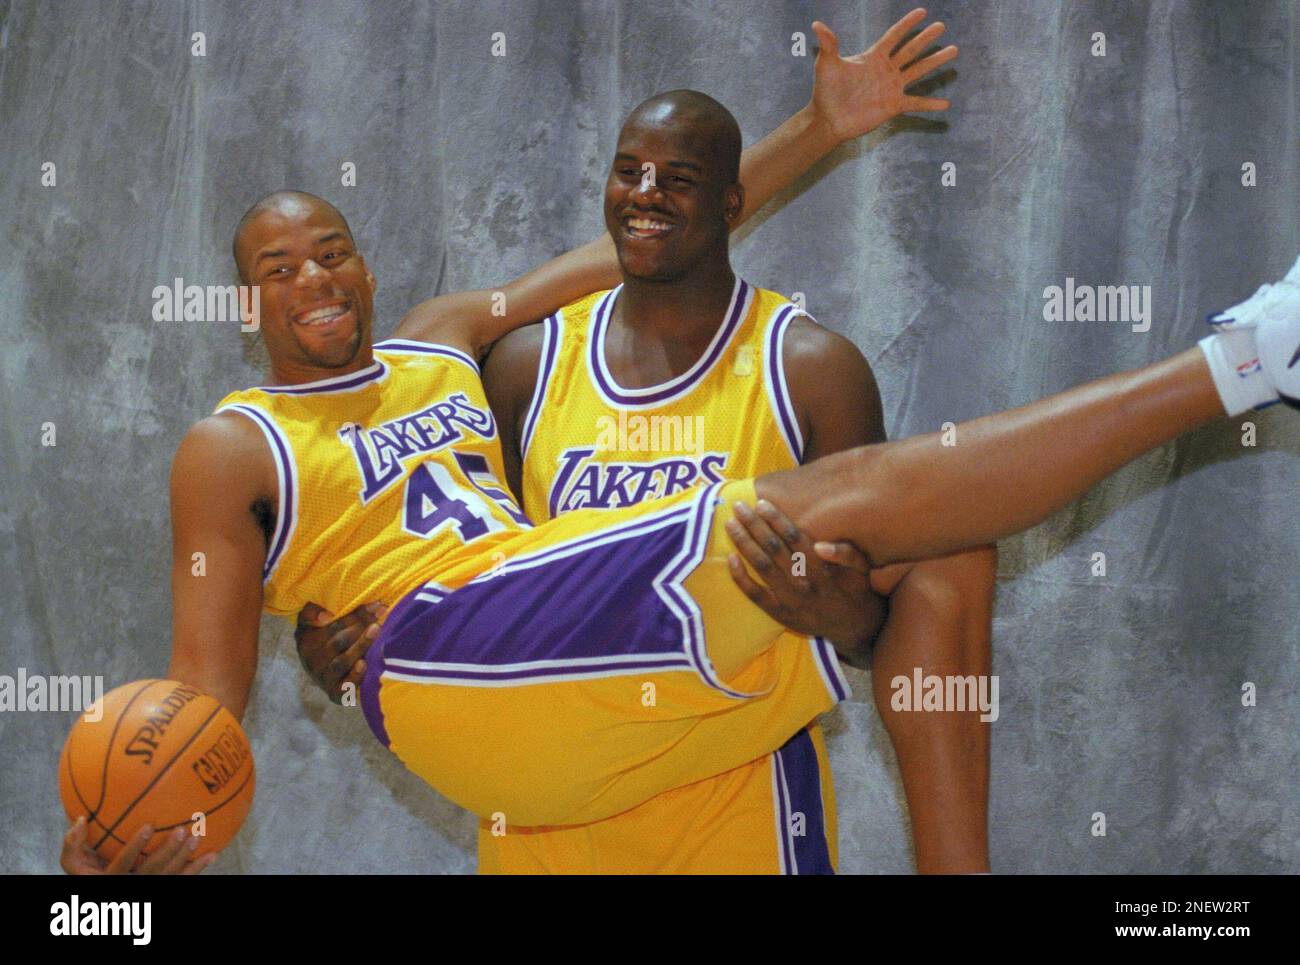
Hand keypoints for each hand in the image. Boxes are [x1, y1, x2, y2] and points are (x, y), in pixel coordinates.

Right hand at [61, 818, 216, 874]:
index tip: (149, 826)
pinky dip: (197, 868)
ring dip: (185, 857)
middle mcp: (131, 886)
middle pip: (151, 872)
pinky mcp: (162, 887)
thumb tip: (80, 819)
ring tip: (197, 836)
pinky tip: (213, 853)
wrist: (102, 888)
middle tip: (181, 830)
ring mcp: (148, 888)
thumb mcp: (74, 863)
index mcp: (109, 879)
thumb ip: (72, 844)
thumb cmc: (88, 870)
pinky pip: (181, 881)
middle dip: (167, 853)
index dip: (135, 848)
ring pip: (169, 876)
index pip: (123, 865)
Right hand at [294, 601, 385, 702]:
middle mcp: (312, 662)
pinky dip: (354, 677)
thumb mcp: (311, 622)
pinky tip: (364, 664)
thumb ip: (311, 612)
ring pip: (341, 662)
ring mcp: (323, 679)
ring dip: (360, 645)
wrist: (323, 671)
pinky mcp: (335, 695)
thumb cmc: (322, 639)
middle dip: (361, 625)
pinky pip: (343, 688)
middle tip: (381, 612)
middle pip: (338, 642)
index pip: (331, 626)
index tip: (375, 604)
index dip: (354, 614)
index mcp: (305, 642)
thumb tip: (326, 616)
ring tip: (376, 630)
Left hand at [725, 498, 881, 644]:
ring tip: (730, 524)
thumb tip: (821, 544)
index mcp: (822, 568)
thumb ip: (846, 553)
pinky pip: (754, 594)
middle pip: (773, 548)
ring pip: (762, 567)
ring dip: (744, 543)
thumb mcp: (861, 569)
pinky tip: (729, 559)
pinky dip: (740, 577)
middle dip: (754, 525)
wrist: (853, 628)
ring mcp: (789, 600)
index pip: (794, 538)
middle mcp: (804, 583)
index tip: (761, 503)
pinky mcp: (779, 613)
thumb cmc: (856, 590)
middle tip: (739, 506)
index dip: (776, 519)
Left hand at [809, 9, 957, 140]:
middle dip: (926, 38)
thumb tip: (817, 25)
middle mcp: (885, 70)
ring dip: (935, 61)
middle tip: (942, 27)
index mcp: (873, 57)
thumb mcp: (826, 65)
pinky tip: (946, 104)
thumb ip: (828, 45)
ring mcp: (891, 87)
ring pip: (918, 71)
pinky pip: (915, 103)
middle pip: (910, 50)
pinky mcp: (893, 105)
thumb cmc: (825, 91)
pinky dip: (930, 104)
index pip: (894, 36)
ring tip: (953, 50)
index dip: (907, 25)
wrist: (828, 118)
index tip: (922, 12)